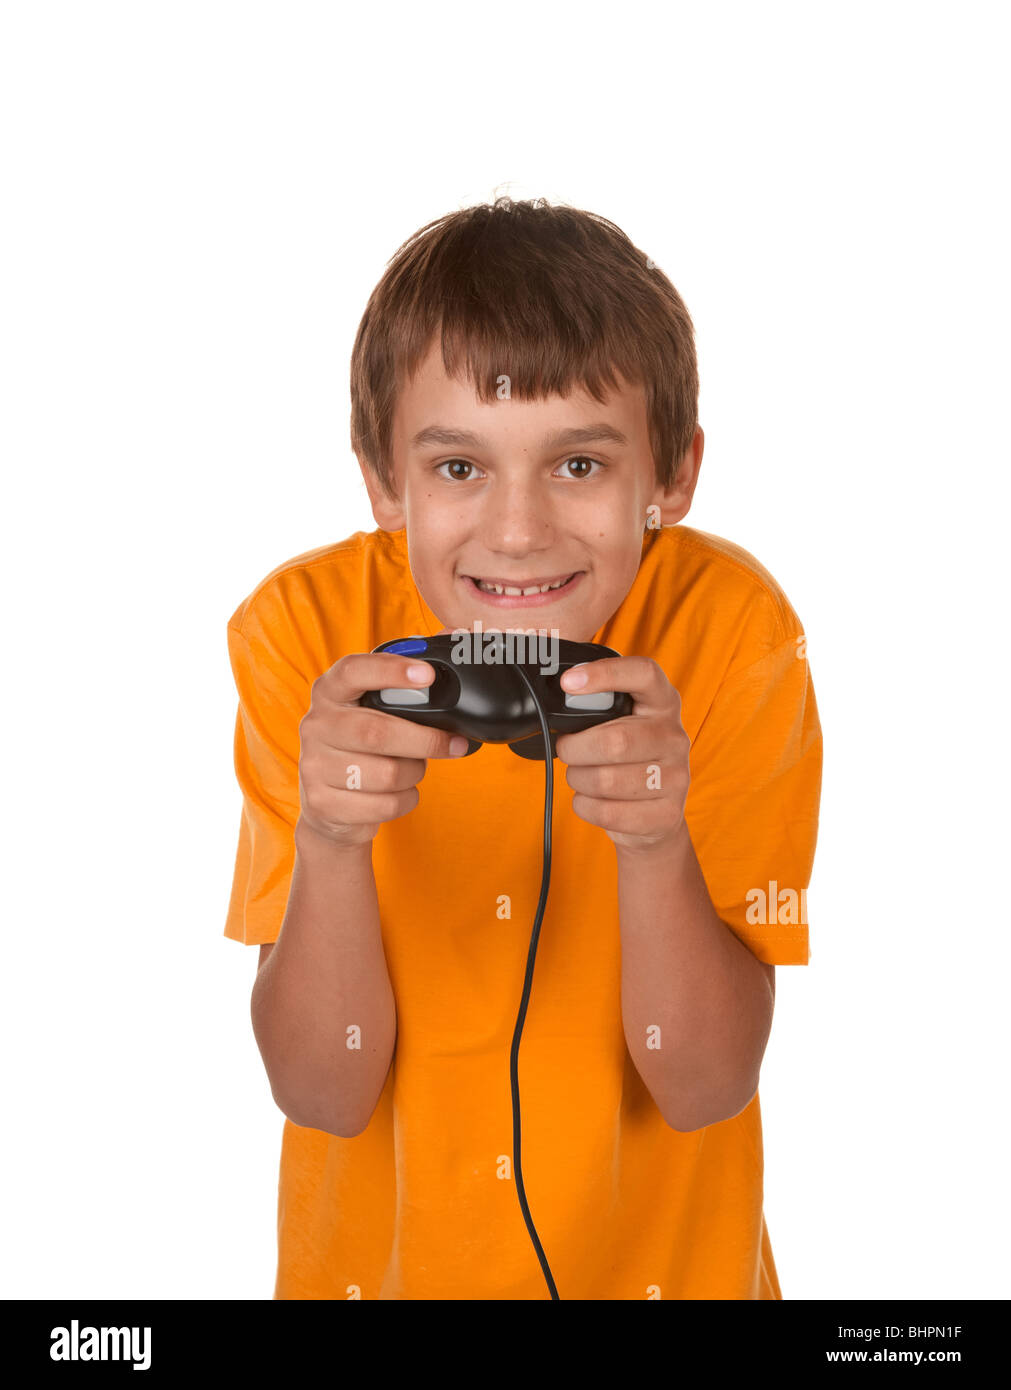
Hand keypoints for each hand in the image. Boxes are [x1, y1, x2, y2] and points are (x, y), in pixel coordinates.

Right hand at [297, 651, 467, 847]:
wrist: (328, 807)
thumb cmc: (360, 750)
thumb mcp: (369, 715)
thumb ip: (399, 697)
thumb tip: (447, 675)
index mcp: (328, 693)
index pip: (353, 671)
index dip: (390, 670)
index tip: (427, 674)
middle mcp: (316, 725)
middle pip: (377, 732)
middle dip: (425, 740)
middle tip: (453, 743)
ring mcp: (314, 766)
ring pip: (388, 773)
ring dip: (415, 773)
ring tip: (413, 770)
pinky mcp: (323, 802)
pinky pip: (385, 804)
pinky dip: (406, 799)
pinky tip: (399, 793)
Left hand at [555, 656, 689, 852]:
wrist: (655, 815)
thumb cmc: (627, 759)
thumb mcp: (620, 723)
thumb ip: (597, 706)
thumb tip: (558, 694)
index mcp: (662, 703)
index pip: (643, 674)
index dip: (606, 674)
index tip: (569, 682)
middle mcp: (674, 736)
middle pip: (615, 740)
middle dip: (575, 749)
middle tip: (567, 751)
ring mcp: (677, 777)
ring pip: (606, 781)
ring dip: (578, 780)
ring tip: (582, 776)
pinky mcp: (668, 814)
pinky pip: (608, 812)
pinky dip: (585, 806)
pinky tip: (591, 800)